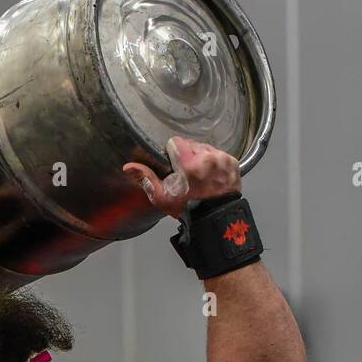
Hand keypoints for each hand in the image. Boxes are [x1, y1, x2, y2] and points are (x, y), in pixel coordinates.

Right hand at [123, 135, 241, 219]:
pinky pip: (219, 155)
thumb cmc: (188, 210)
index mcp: (190, 164)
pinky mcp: (233, 163)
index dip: (173, 153)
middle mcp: (209, 158)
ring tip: (200, 177)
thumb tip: (129, 167)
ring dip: (202, 158)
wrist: (215, 220)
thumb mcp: (162, 197)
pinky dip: (215, 163)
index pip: (176, 141)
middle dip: (188, 156)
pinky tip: (212, 177)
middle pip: (192, 144)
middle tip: (187, 175)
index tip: (174, 166)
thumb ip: (146, 178)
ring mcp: (223, 160)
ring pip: (206, 148)